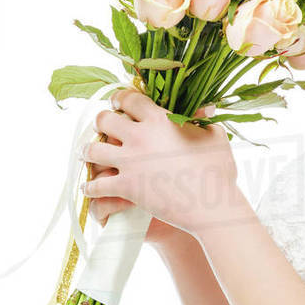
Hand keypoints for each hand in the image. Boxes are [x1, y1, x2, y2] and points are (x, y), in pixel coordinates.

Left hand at [81, 92, 241, 239]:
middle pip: (104, 119)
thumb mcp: (215, 137)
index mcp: (160, 119)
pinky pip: (97, 184)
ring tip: (86, 154)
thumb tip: (205, 107)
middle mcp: (140, 136)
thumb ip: (204, 120)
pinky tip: (88, 187)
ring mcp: (130, 162)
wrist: (213, 206)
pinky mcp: (126, 187)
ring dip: (87, 151)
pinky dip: (90, 186)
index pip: (129, 99)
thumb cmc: (219, 171)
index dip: (121, 99)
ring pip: (93, 150)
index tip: (118, 102)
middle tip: (101, 126)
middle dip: (101, 121)